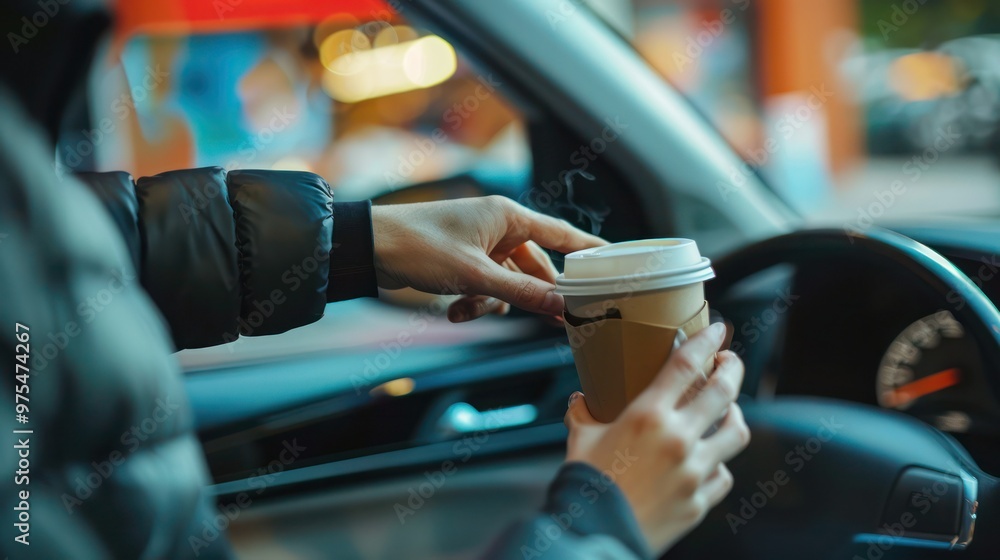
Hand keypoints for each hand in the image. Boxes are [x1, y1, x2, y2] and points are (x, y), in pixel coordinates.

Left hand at [371, 196, 605, 321]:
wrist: (370, 248)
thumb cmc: (420, 246)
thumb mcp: (475, 276)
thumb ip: (522, 294)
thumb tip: (562, 308)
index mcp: (509, 216)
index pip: (564, 235)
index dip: (592, 253)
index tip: (618, 266)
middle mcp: (499, 227)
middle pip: (536, 268)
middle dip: (531, 296)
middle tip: (551, 322)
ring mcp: (482, 244)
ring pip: (508, 282)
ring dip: (492, 303)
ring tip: (467, 309)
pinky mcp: (464, 260)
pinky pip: (485, 286)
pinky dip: (473, 301)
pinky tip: (454, 311)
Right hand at [563, 322, 749, 553]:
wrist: (597, 534)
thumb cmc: (586, 484)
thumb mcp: (580, 441)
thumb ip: (584, 415)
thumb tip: (581, 402)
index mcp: (648, 416)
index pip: (687, 365)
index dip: (707, 341)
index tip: (717, 330)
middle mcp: (678, 439)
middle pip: (724, 391)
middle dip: (732, 369)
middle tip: (729, 361)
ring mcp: (694, 471)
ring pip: (736, 432)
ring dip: (735, 416)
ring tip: (728, 411)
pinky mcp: (700, 500)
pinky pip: (723, 474)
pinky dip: (719, 463)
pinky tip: (709, 460)